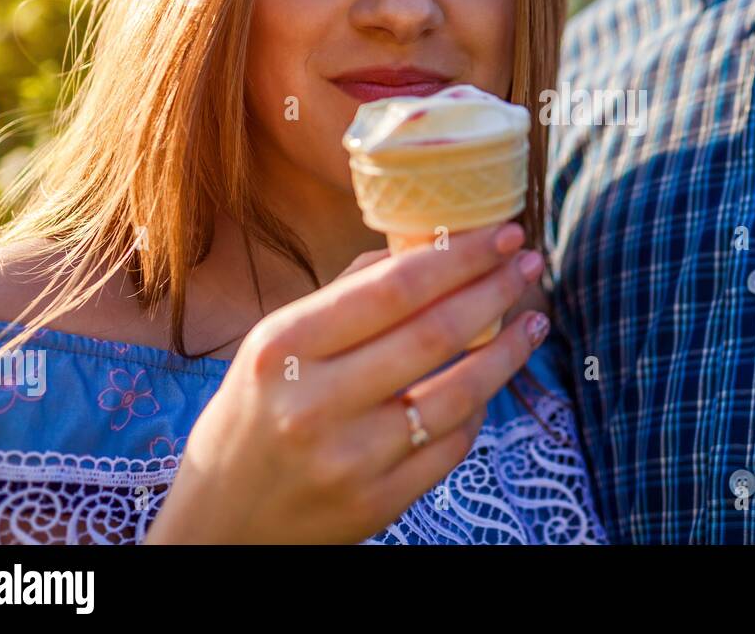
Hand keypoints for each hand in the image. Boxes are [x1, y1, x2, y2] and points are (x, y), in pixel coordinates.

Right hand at [144, 222, 548, 543]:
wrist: (221, 521)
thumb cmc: (256, 412)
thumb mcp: (275, 343)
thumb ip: (346, 294)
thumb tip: (427, 244)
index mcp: (283, 347)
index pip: (393, 288)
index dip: (461, 257)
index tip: (504, 233)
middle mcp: (313, 403)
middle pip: (433, 335)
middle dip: (495, 291)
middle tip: (532, 262)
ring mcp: (348, 460)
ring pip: (457, 394)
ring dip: (507, 352)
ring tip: (533, 321)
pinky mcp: (377, 504)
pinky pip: (451, 446)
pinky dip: (479, 409)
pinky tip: (492, 382)